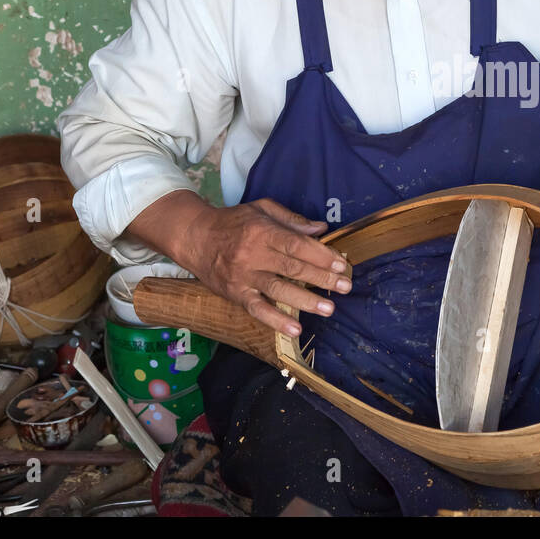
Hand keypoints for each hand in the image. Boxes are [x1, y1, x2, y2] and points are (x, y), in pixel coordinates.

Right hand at [184, 198, 350, 336]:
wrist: (194, 237)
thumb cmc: (233, 221)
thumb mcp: (261, 209)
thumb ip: (292, 219)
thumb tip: (321, 228)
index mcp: (262, 232)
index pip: (297, 245)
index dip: (320, 255)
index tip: (341, 264)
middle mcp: (253, 255)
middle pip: (292, 268)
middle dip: (321, 278)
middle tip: (345, 286)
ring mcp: (244, 277)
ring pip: (278, 291)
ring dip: (305, 301)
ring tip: (328, 309)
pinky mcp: (236, 294)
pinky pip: (257, 310)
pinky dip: (276, 320)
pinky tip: (295, 329)